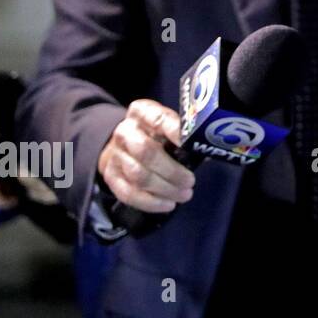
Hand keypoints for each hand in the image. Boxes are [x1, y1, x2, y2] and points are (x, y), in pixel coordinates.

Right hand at [96, 99, 193, 213]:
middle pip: (146, 152)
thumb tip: (206, 149)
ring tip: (184, 194)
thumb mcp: (166, 125)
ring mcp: (114, 155)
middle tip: (190, 181)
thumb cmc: (155, 134)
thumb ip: (182, 134)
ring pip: (138, 176)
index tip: (190, 145)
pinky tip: (167, 204)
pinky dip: (150, 202)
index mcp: (141, 112)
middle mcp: (125, 132)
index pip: (158, 119)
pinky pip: (128, 193)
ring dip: (165, 189)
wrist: (123, 144)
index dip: (175, 132)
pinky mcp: (110, 176)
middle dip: (172, 171)